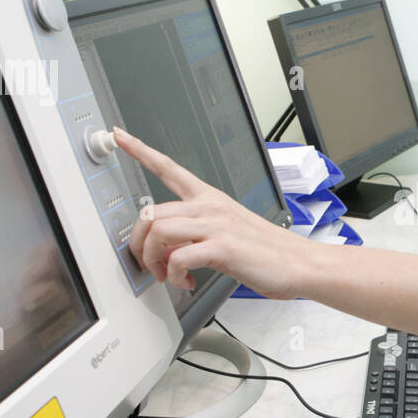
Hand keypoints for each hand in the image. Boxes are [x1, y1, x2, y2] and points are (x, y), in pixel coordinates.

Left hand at [114, 127, 309, 298]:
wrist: (298, 264)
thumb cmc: (267, 251)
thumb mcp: (225, 235)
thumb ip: (193, 237)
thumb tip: (167, 252)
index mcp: (210, 199)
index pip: (169, 168)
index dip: (140, 150)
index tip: (120, 136)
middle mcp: (210, 206)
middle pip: (151, 212)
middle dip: (139, 244)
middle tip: (149, 265)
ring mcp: (216, 225)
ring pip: (159, 232)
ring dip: (153, 260)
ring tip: (167, 275)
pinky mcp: (222, 247)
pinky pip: (178, 258)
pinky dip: (174, 275)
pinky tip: (185, 282)